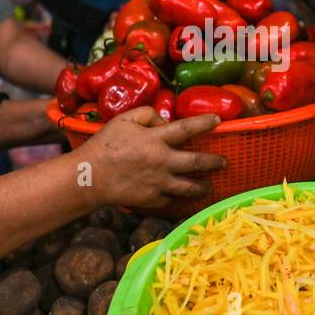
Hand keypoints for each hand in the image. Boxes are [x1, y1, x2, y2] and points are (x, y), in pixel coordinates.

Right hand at [80, 108, 224, 208]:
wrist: (89, 177)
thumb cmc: (104, 145)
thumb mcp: (123, 120)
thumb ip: (146, 115)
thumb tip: (164, 121)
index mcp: (156, 140)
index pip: (187, 128)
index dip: (204, 123)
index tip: (218, 120)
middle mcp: (162, 162)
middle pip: (197, 162)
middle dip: (214, 161)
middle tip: (224, 162)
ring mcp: (159, 183)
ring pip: (189, 188)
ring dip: (203, 187)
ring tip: (210, 186)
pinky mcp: (152, 199)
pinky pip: (169, 199)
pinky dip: (175, 197)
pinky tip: (179, 196)